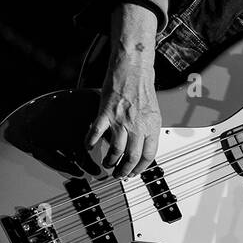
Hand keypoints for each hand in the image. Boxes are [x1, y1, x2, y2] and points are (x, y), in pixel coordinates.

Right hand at [86, 46, 161, 178]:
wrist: (133, 68)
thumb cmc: (142, 87)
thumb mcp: (153, 111)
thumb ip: (148, 130)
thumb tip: (144, 148)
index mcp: (151, 125)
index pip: (149, 155)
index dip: (141, 168)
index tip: (134, 173)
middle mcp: (137, 125)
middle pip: (131, 157)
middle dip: (124, 170)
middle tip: (119, 174)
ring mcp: (121, 120)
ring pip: (115, 150)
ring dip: (110, 161)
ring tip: (107, 164)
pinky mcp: (105, 113)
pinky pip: (95, 134)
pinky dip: (91, 143)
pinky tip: (89, 147)